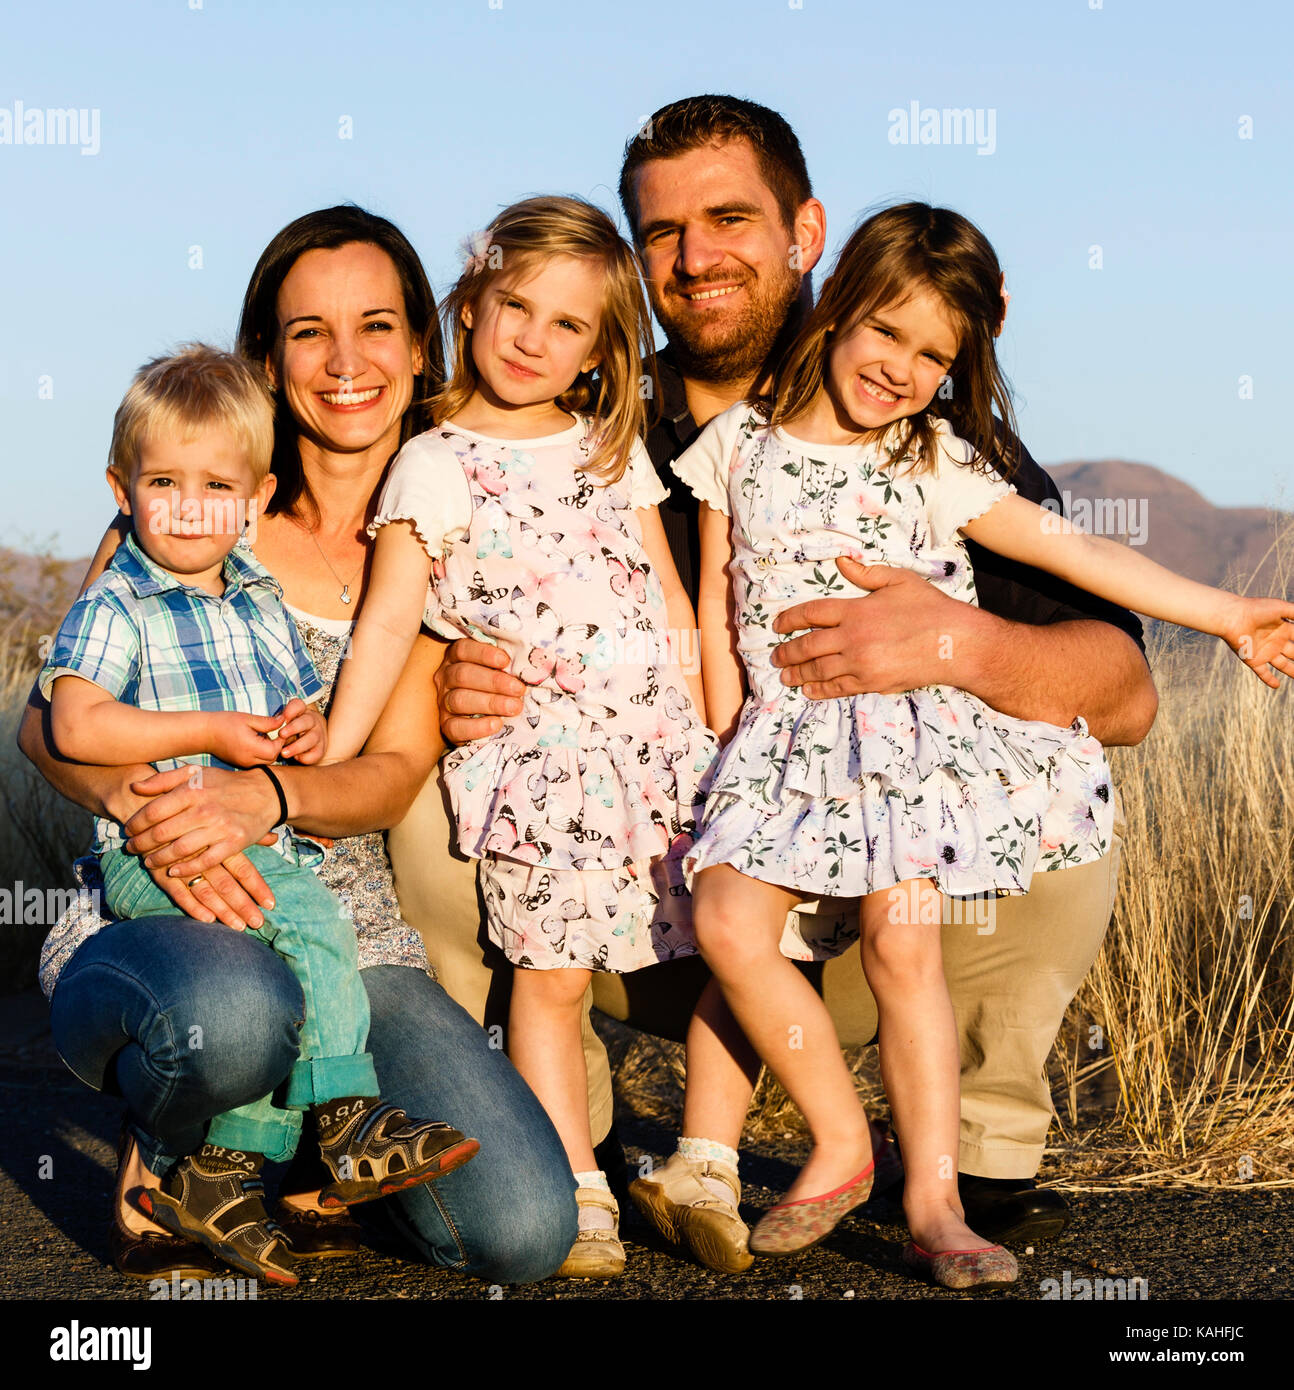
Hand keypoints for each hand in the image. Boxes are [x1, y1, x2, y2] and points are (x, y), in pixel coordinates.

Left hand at [121, 764, 281, 927]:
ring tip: (147, 861)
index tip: (128, 830)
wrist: (267, 793)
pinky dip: (185, 869)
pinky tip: (173, 871)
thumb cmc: (226, 783)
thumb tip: (135, 786)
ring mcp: (220, 828)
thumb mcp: (196, 773)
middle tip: (131, 848)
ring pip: (179, 850)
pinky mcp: (234, 843)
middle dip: (141, 844)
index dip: (135, 824)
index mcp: (192, 790)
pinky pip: (204, 861)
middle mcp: (204, 809)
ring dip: (158, 859)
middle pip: (161, 833)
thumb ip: (164, 779)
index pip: (153, 812)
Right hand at [205, 709, 287, 766]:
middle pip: (273, 758)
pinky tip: (256, 742)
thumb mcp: (247, 719)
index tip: (278, 728)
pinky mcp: (241, 764)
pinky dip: (261, 754)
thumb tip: (284, 720)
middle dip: (276, 746)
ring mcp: (244, 764)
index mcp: (251, 748)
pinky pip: (258, 762)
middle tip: (273, 732)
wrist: (204, 733)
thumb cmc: (224, 723)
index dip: (280, 739)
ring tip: (263, 736)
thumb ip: (267, 722)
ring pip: (266, 762)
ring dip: (269, 750)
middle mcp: (248, 760)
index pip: (275, 750)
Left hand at [277, 698, 326, 762]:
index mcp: (301, 712)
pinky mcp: (320, 750)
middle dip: (294, 727)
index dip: (292, 710)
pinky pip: (315, 754)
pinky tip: (295, 758)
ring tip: (284, 753)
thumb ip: (274, 723)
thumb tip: (268, 725)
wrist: (307, 743)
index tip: (283, 717)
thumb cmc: (289, 732)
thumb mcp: (281, 724)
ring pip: (311, 739)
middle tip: (281, 734)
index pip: (298, 705)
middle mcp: (312, 722)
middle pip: (306, 721)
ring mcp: (318, 736)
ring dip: (297, 746)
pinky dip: (305, 757)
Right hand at [434, 637, 522, 744]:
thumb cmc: (497, 685)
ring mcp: (444, 702)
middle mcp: (446, 677)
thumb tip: (528, 663)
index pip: (463, 649)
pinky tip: (497, 724)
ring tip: (514, 707)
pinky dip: (477, 727)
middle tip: (519, 689)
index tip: (506, 661)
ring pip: (459, 700)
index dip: (483, 653)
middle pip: (463, 675)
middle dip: (494, 682)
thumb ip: (506, 664)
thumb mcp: (498, 669)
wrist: (482, 716)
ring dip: (490, 703)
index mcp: (457, 658)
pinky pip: (455, 727)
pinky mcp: (446, 726)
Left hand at [771, 558, 975, 698]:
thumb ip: (867, 573)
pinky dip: (819, 689)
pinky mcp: (871, 682)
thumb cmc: (930, 609)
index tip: (777, 625)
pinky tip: (808, 690)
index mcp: (856, 610)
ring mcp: (860, 663)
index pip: (811, 613)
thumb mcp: (899, 581)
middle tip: (775, 656)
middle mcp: (852, 637)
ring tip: (784, 675)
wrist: (955, 644)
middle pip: (808, 645)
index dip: (790, 619)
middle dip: (787, 651)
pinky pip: (837, 687)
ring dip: (798, 673)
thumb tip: (841, 561)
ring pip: (818, 670)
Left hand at [1222, 596, 1293, 688]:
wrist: (1232, 617)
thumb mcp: (1281, 608)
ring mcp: (1265, 651)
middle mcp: (1276, 641)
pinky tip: (1276, 686)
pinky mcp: (1253, 660)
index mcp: (1283, 629)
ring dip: (1293, 671)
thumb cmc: (1256, 609)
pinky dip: (1269, 680)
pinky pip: (1263, 673)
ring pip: (1283, 665)